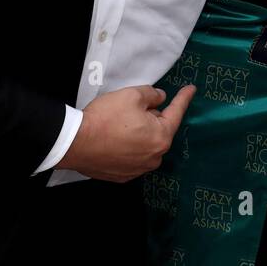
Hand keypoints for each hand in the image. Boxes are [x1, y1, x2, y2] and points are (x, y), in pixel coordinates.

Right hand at [59, 85, 194, 182]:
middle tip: (134, 107)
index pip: (177, 113)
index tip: (191, 89)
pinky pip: (132, 157)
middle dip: (152, 117)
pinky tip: (115, 140)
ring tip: (120, 124)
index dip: (184, 98)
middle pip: (160, 130)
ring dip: (140, 134)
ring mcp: (138, 169)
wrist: (75, 142)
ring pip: (146, 145)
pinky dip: (128, 147)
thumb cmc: (106, 117)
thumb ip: (151, 95)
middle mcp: (154, 157)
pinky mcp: (122, 176)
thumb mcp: (132, 95)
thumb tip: (160, 99)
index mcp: (161, 137)